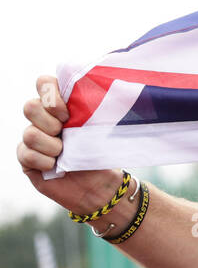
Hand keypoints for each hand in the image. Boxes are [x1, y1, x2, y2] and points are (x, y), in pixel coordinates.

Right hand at [16, 76, 121, 215]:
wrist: (99, 184)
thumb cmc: (101, 152)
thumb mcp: (100, 127)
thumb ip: (88, 108)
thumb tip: (85, 92)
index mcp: (61, 104)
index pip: (44, 83)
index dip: (51, 94)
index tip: (67, 113)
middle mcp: (43, 118)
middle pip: (30, 106)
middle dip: (51, 123)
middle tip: (67, 134)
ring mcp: (32, 136)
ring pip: (29, 133)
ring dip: (52, 147)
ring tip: (64, 153)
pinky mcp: (26, 157)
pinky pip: (26, 154)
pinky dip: (45, 162)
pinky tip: (56, 167)